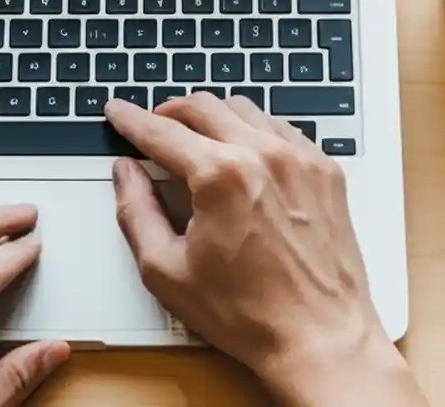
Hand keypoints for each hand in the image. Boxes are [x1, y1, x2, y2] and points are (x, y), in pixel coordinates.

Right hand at [106, 94, 426, 406]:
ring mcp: (301, 160)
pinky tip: (246, 153)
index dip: (131, 119)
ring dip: (214, 117)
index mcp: (220, 176)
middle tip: (154, 124)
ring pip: (246, 110)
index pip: (161, 131)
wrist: (319, 338)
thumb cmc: (249, 315)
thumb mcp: (166, 271)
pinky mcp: (326, 172)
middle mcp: (264, 155)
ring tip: (198, 138)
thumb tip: (125, 174)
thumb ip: (136, 212)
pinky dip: (256, 131)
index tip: (118, 111)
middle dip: (171, 111)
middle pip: (204, 107)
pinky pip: (284, 130)